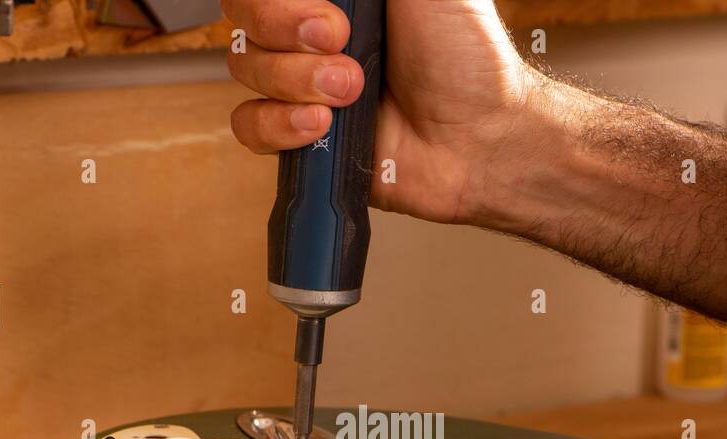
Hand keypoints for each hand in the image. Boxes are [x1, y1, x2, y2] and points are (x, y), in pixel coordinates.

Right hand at [222, 0, 538, 223]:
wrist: (481, 137)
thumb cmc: (468, 57)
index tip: (330, 10)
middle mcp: (311, 31)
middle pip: (245, 16)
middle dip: (287, 29)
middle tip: (343, 44)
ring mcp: (302, 83)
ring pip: (246, 69)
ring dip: (296, 80)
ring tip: (352, 92)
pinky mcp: (301, 137)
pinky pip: (248, 125)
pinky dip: (278, 124)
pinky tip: (321, 124)